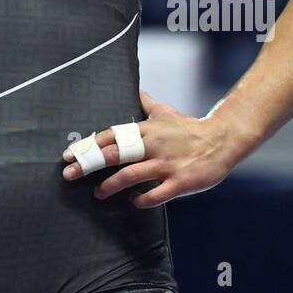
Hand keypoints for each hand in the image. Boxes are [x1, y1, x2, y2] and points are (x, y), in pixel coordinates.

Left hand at [61, 89, 236, 207]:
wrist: (222, 140)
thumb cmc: (190, 128)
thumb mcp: (166, 113)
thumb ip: (148, 105)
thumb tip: (137, 91)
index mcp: (147, 129)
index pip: (111, 136)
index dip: (88, 145)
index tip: (69, 154)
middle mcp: (153, 145)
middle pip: (114, 154)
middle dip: (89, 164)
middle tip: (69, 174)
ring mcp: (166, 165)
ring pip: (130, 176)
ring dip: (110, 186)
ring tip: (98, 193)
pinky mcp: (179, 182)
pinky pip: (155, 195)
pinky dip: (141, 200)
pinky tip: (134, 201)